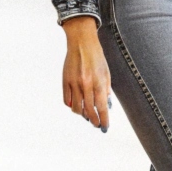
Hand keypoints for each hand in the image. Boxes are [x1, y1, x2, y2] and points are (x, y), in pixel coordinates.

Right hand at [61, 16, 112, 130]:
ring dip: (82, 115)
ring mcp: (74, 83)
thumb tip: (106, 106)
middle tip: (97, 125)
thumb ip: (106, 90)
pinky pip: (66, 100)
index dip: (104, 120)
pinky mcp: (65, 81)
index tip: (105, 127)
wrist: (82, 43)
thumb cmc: (97, 57)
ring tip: (87, 116)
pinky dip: (72, 106)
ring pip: (76, 108)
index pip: (101, 107)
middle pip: (89, 110)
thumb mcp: (106, 73)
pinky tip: (77, 106)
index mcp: (98, 82)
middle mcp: (86, 84)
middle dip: (94, 121)